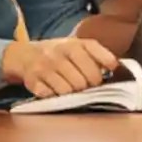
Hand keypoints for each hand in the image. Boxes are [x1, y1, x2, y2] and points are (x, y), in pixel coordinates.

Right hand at [3, 38, 119, 97]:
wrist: (25, 54)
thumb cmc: (58, 53)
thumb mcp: (77, 47)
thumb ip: (97, 54)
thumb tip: (116, 67)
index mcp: (74, 44)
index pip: (96, 60)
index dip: (102, 72)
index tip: (101, 77)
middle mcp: (59, 53)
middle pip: (85, 81)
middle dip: (87, 87)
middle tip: (84, 85)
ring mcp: (45, 67)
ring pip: (69, 90)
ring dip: (72, 94)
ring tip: (69, 88)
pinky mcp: (33, 81)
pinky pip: (51, 96)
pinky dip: (55, 97)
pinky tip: (54, 91)